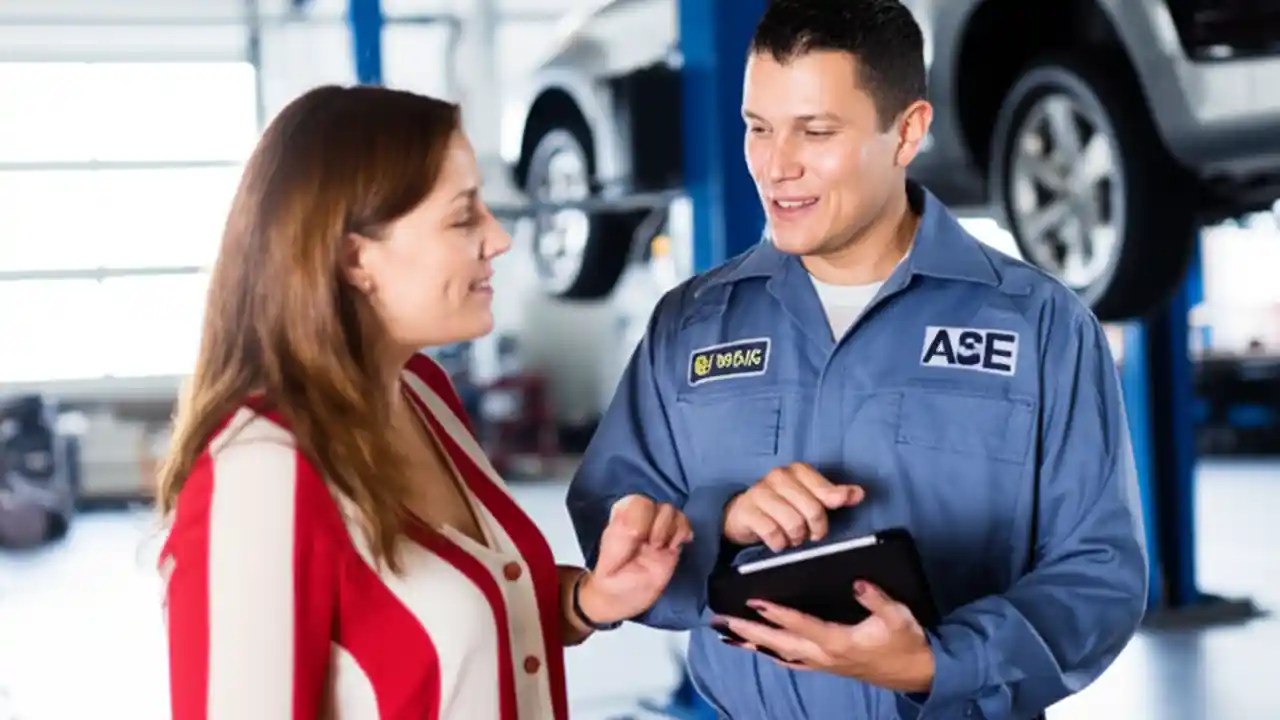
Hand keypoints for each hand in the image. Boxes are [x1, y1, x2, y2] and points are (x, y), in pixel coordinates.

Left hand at [578, 494, 693, 624]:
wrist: (623, 600)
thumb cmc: (612, 582)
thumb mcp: (609, 564)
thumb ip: (620, 540)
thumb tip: (638, 526)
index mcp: (621, 520)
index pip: (636, 502)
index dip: (640, 518)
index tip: (637, 539)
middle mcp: (641, 521)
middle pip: (657, 505)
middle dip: (657, 525)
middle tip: (652, 547)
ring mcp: (657, 530)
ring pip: (672, 512)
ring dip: (670, 530)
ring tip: (661, 549)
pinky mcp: (672, 541)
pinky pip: (684, 524)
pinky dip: (683, 532)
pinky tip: (674, 547)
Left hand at [715, 580, 934, 693]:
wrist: (918, 671)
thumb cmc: (907, 641)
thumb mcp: (898, 616)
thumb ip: (876, 599)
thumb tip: (858, 582)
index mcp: (839, 641)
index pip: (800, 625)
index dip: (776, 613)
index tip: (754, 602)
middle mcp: (825, 656)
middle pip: (779, 643)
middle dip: (749, 633)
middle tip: (721, 623)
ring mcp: (824, 664)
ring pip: (780, 655)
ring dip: (753, 645)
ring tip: (726, 637)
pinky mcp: (827, 667)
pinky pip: (791, 662)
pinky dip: (771, 654)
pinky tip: (758, 649)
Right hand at [723, 463, 864, 550]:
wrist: (743, 514)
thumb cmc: (781, 505)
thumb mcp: (809, 497)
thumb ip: (834, 495)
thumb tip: (858, 493)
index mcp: (797, 470)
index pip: (824, 490)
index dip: (831, 508)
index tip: (827, 520)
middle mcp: (778, 476)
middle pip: (812, 509)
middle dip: (815, 529)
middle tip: (809, 535)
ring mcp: (759, 492)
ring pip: (793, 523)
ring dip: (795, 538)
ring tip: (791, 537)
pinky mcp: (746, 510)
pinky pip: (772, 533)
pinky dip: (778, 543)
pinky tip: (777, 541)